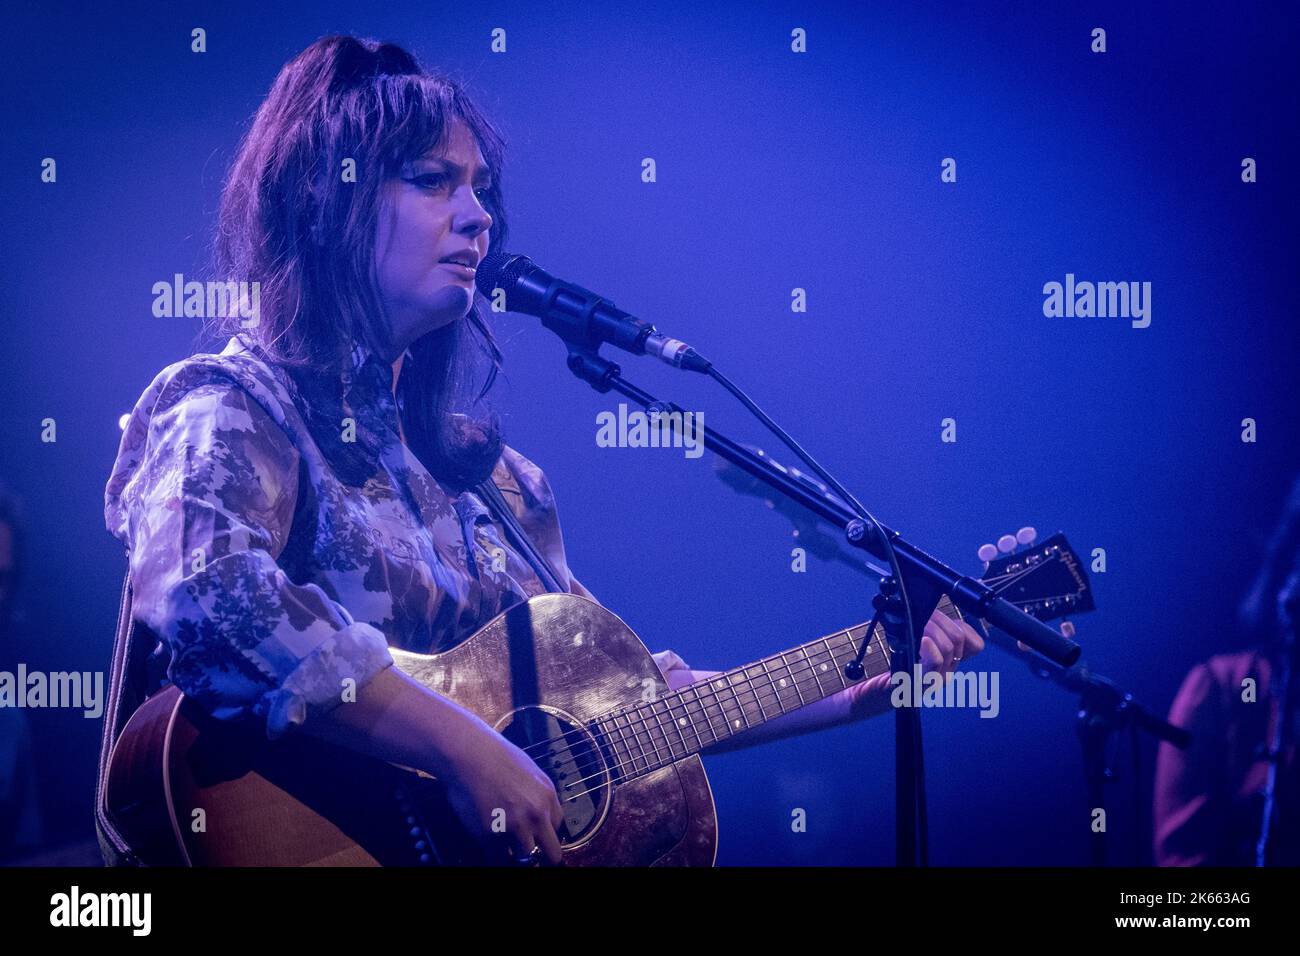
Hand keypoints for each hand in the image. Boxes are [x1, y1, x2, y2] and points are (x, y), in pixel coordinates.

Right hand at [441, 723, 565, 865]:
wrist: (470, 754)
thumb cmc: (495, 756)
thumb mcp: (531, 772)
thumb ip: (539, 796)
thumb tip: (542, 815)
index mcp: (547, 798)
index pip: (558, 829)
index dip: (546, 833)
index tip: (539, 837)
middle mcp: (536, 815)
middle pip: (551, 852)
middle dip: (542, 855)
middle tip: (531, 855)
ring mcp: (514, 827)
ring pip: (525, 857)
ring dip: (516, 853)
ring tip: (505, 844)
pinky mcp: (490, 835)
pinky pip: (497, 858)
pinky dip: (494, 855)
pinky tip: (490, 845)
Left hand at [844, 607, 985, 718]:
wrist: (870, 692)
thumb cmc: (889, 666)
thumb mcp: (913, 642)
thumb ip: (929, 629)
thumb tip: (931, 609)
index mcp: (948, 663)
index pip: (975, 644)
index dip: (960, 625)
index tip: (937, 619)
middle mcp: (945, 673)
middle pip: (959, 638)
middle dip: (939, 620)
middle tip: (921, 619)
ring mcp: (933, 681)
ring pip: (948, 646)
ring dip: (931, 629)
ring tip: (915, 629)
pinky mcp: (917, 686)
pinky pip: (935, 663)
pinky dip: (930, 646)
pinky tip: (920, 641)